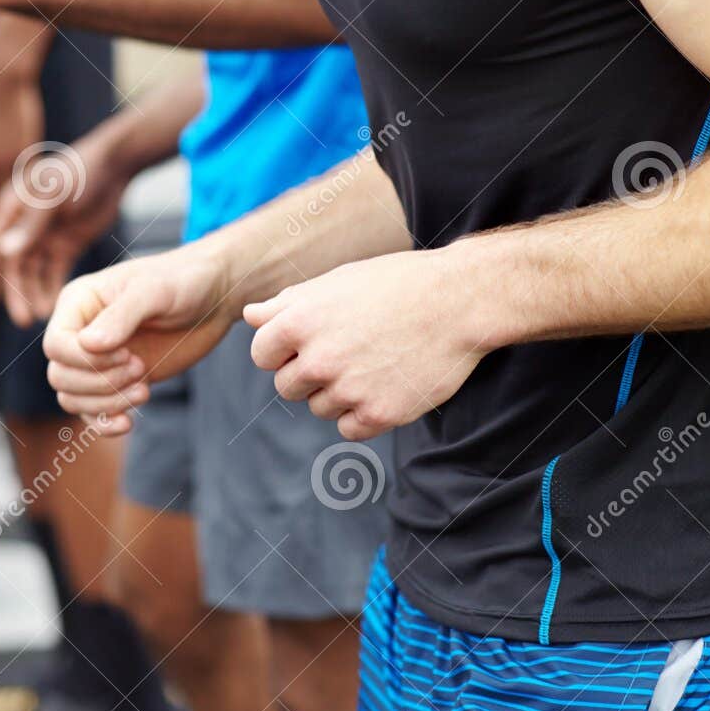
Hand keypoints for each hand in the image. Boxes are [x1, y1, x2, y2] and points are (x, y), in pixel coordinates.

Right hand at [0, 128, 129, 324]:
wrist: (115, 166)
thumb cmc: (81, 172)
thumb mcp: (55, 195)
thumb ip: (30, 224)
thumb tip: (2, 253)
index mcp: (12, 208)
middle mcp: (22, 225)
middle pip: (11, 266)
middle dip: (14, 293)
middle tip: (24, 320)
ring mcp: (43, 236)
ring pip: (31, 273)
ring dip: (32, 294)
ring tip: (43, 317)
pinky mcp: (64, 245)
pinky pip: (52, 273)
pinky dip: (51, 289)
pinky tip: (55, 307)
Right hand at [42, 244, 238, 433]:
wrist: (212, 298)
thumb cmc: (182, 282)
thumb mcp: (153, 290)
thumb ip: (121, 316)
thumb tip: (87, 345)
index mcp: (79, 302)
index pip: (56, 345)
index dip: (85, 360)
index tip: (127, 353)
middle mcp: (80, 332)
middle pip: (60, 376)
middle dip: (100, 383)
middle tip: (140, 368)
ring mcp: (98, 359)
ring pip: (73, 398)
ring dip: (106, 403)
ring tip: (144, 390)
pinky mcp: (116, 380)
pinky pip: (92, 412)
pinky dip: (105, 423)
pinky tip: (128, 423)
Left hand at [246, 251, 485, 440]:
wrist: (458, 301)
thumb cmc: (395, 284)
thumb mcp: (336, 282)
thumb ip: (287, 303)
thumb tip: (250, 315)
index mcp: (300, 321)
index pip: (261, 354)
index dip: (282, 348)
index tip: (308, 340)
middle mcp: (318, 359)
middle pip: (287, 386)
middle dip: (307, 373)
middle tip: (346, 350)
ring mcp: (348, 390)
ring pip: (319, 408)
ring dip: (337, 392)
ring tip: (372, 361)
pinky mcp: (379, 415)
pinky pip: (348, 428)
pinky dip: (361, 414)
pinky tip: (384, 384)